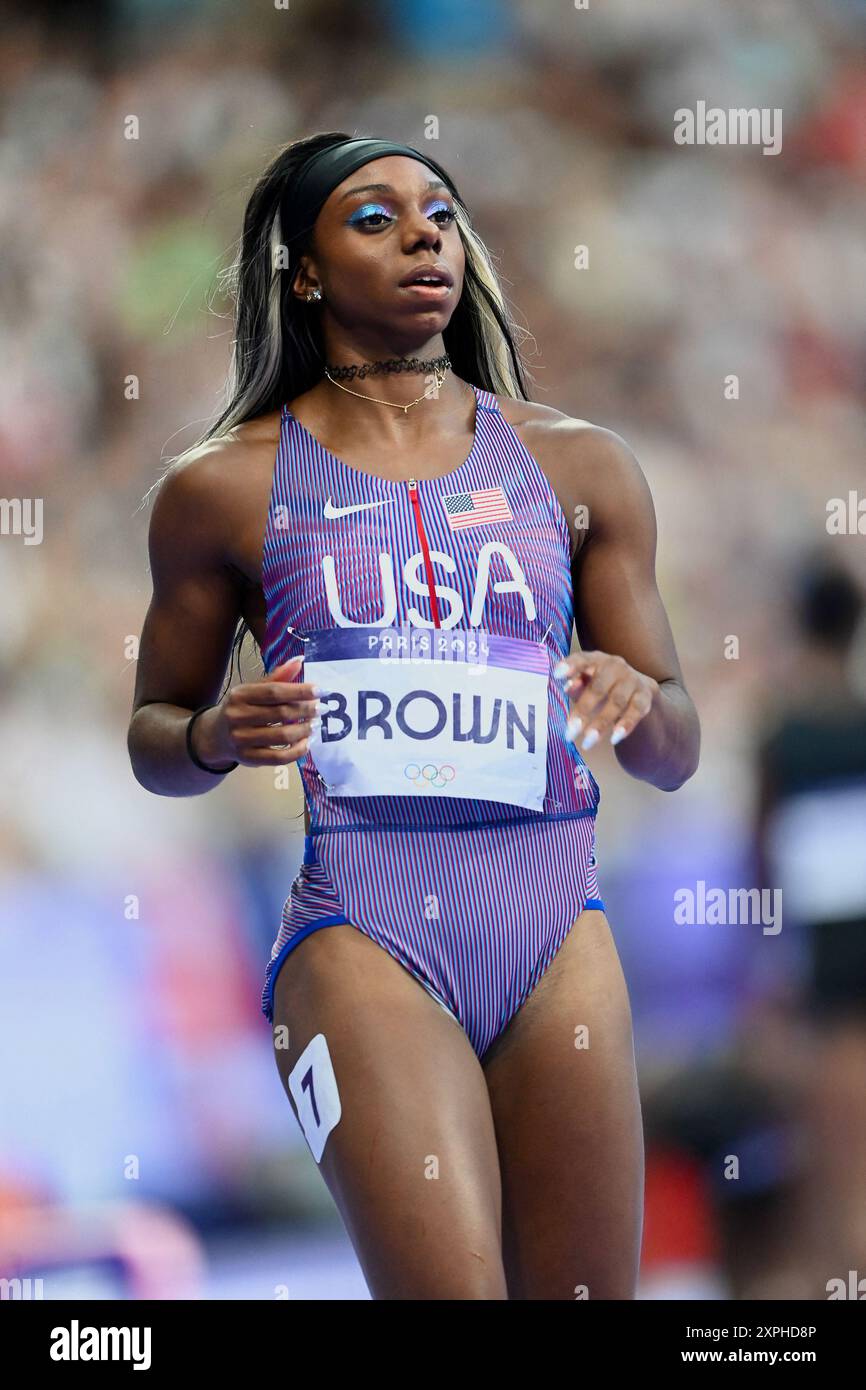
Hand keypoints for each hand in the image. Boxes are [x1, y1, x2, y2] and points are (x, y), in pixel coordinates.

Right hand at [192, 656, 323, 767]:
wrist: (215, 735)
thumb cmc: (241, 708)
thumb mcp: (252, 690)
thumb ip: (277, 677)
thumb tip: (300, 661)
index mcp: (240, 695)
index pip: (274, 692)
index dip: (300, 691)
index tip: (319, 691)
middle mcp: (237, 717)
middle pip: (281, 713)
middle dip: (306, 710)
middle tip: (321, 708)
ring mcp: (241, 740)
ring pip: (282, 736)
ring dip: (305, 730)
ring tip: (316, 724)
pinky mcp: (248, 759)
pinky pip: (279, 757)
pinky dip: (297, 751)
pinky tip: (307, 743)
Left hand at [553, 650, 657, 751]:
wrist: (637, 688)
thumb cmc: (601, 686)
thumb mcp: (586, 684)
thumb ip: (576, 686)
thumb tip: (568, 687)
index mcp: (595, 660)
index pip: (582, 659)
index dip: (570, 666)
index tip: (556, 675)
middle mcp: (615, 666)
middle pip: (598, 687)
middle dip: (583, 710)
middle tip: (570, 731)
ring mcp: (632, 679)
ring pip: (617, 702)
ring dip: (601, 724)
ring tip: (588, 742)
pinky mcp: (645, 695)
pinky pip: (636, 711)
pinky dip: (625, 725)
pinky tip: (614, 739)